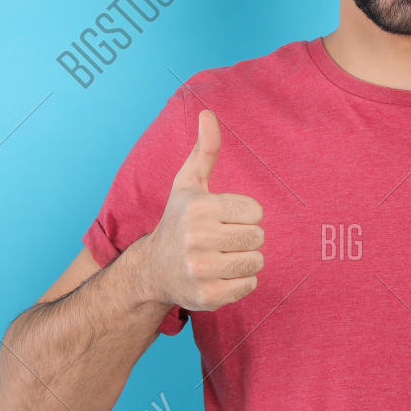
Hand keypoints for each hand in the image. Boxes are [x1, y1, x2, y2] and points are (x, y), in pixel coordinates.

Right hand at [144, 109, 264, 310]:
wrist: (152, 270)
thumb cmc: (178, 220)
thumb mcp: (188, 183)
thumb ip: (205, 149)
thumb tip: (208, 113)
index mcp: (199, 209)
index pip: (256, 212)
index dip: (244, 214)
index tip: (223, 218)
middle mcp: (197, 239)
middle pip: (258, 237)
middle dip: (244, 238)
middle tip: (221, 239)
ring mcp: (201, 270)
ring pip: (256, 262)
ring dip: (244, 260)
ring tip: (220, 256)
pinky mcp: (207, 297)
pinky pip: (249, 286)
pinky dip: (240, 282)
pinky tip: (219, 275)